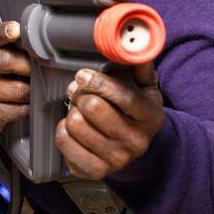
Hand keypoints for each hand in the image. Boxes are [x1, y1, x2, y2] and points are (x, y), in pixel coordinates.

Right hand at [0, 21, 30, 140]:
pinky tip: (23, 104)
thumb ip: (3, 44)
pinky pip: (16, 111)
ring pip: (18, 90)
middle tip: (36, 70)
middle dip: (29, 67)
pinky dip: (27, 108)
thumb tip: (32, 41)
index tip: (17, 31)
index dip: (5, 32)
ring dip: (31, 91)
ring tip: (30, 89)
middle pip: (9, 61)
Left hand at [55, 63, 163, 179]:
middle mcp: (136, 142)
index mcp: (151, 117)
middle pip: (94, 108)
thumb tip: (136, 42)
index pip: (124, 98)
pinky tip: (73, 125)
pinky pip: (64, 142)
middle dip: (81, 93)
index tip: (83, 74)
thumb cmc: (136, 111)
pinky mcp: (95, 171)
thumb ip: (140, 65)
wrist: (136, 148)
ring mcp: (116, 160)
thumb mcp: (146, 87)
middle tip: (80, 89)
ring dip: (72, 110)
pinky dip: (63, 129)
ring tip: (79, 108)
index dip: (100, 83)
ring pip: (76, 124)